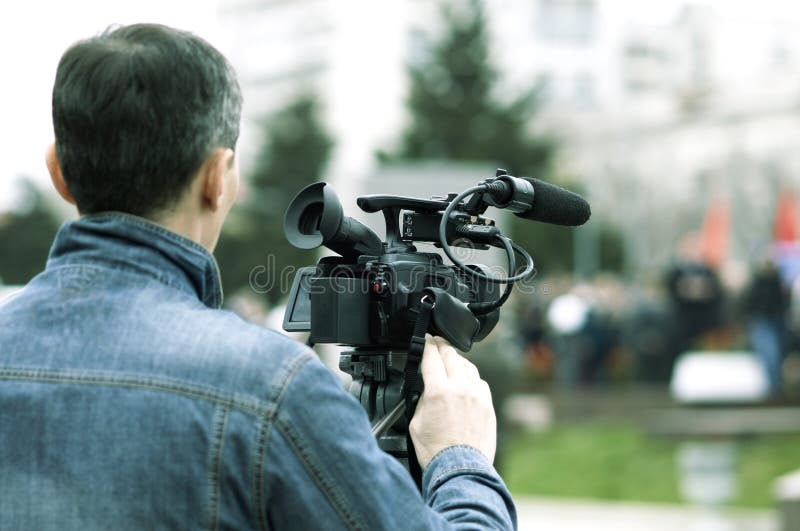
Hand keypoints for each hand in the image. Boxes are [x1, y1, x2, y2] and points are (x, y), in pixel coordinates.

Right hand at [409, 335, 496, 468]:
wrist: (460, 468)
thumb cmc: (436, 451)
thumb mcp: (416, 421)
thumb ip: (422, 399)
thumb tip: (427, 388)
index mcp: (438, 391)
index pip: (431, 356)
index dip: (426, 344)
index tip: (424, 339)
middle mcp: (460, 388)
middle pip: (450, 354)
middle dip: (441, 345)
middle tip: (436, 342)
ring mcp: (477, 395)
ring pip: (468, 365)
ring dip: (457, 359)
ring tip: (450, 359)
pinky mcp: (488, 405)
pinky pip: (480, 382)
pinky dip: (471, 376)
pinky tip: (466, 380)